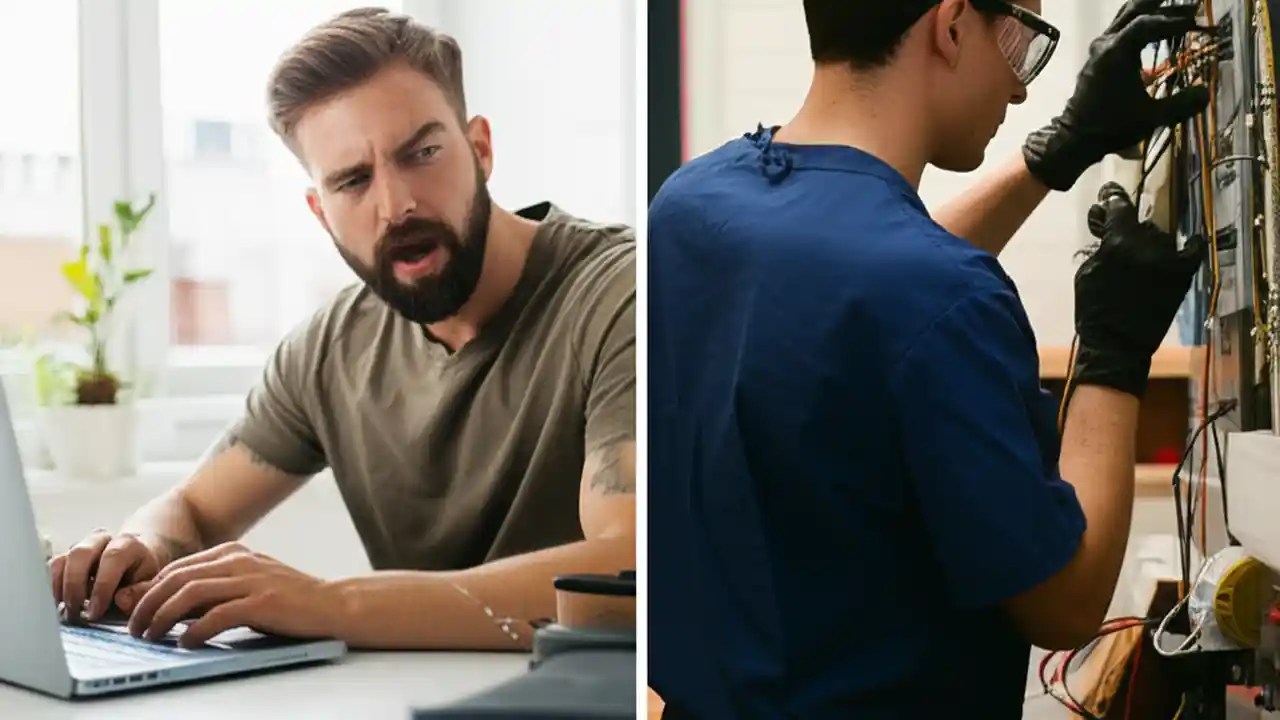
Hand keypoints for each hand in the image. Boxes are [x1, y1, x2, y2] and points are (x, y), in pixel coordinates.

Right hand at [48, 531, 166, 622]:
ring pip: (62, 561)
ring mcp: (82, 547)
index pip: (111, 558)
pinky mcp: (66, 557)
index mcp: (128, 544)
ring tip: (67, 612)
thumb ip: (141, 593)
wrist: (135, 561)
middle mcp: (102, 540)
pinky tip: (60, 606)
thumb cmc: (141, 577)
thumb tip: (120, 600)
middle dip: (75, 586)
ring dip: (60, 589)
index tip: (96, 612)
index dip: (102, 586)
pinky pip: (52, 568)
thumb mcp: (151, 585)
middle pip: (80, 554)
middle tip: (76, 613)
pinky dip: (52, 588)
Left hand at [125, 542, 343, 647]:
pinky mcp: (262, 602)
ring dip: (163, 616)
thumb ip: (210, 592)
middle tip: (135, 628)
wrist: (331, 604)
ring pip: (190, 593)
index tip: (135, 613)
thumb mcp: (244, 587)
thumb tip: (165, 606)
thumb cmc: (286, 600)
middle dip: (148, 604)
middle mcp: (238, 560)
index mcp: (231, 553)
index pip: (177, 568)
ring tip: (151, 636)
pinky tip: (186, 642)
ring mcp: (251, 579)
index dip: (149, 591)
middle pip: (177, 578)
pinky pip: (217, 615)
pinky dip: (195, 630)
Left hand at [1024, 0, 1210, 190]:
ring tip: (1176, 7)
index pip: (1148, 23)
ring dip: (1151, 8)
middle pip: (1136, 9)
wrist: (1075, 137)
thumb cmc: (1111, 127)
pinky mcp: (1098, 55)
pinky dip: (1140, 21)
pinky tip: (1158, 26)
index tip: (1195, 23)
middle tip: (1191, 4)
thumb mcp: (1151, 118)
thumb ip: (1181, 104)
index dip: (1173, 20)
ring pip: (1126, 16)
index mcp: (1117, 53)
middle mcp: (1106, 43)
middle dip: (1163, 4)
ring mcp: (1099, 47)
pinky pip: (1121, 28)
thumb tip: (1207, 92)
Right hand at [1073, 183, 1204, 396]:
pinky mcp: (1182, 275)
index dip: (1113, 197)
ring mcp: (1169, 259)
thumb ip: (1101, 246)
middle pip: (1140, 223)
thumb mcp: (1086, 272)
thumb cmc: (1094, 310)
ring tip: (1140, 252)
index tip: (1109, 194)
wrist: (1117, 345)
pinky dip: (1191, 244)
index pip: (1119, 207)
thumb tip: (1107, 227)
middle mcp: (1147, 246)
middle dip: (1127, 226)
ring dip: (1149, 241)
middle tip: (1117, 235)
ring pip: (1160, 237)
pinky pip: (1193, 250)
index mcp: (1119, 243)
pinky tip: (1189, 240)